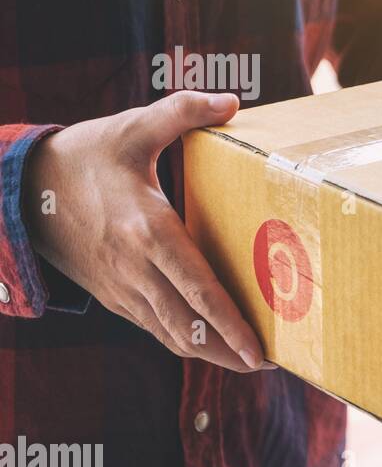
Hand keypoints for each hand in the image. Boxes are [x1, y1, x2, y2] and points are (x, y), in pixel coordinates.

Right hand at [24, 92, 263, 371]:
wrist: (20, 187)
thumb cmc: (85, 155)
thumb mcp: (133, 126)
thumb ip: (184, 111)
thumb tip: (232, 102)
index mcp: (148, 231)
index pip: (198, 290)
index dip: (230, 324)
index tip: (260, 350)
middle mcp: (135, 268)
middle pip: (189, 327)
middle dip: (230, 352)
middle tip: (271, 363)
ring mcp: (121, 286)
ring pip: (170, 334)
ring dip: (209, 353)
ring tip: (248, 361)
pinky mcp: (112, 294)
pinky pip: (152, 327)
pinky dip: (183, 340)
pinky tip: (209, 343)